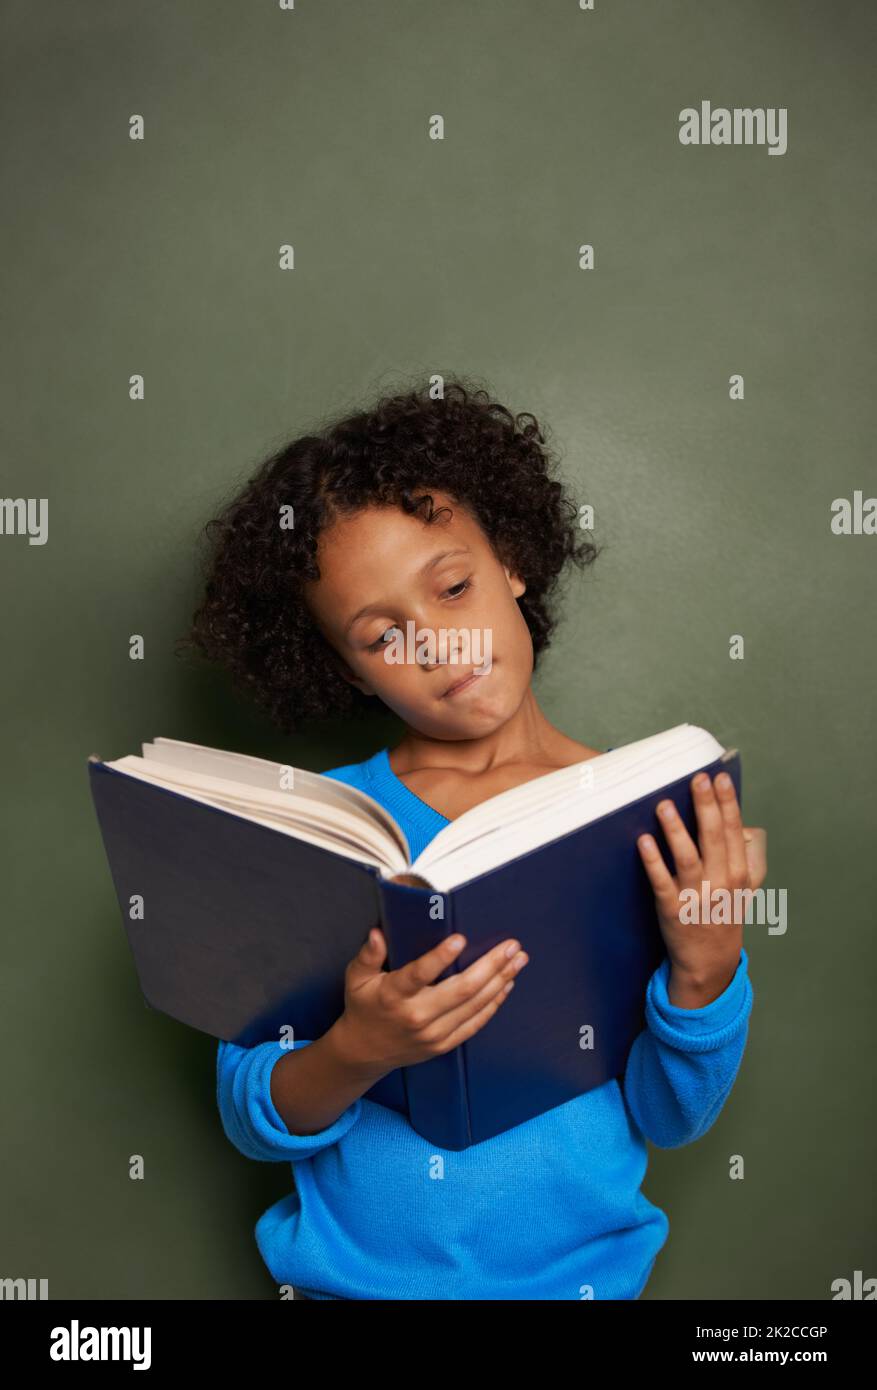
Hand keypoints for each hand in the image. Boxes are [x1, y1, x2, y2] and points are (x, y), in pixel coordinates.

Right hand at [333, 927, 528, 1075]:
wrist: (364, 1052)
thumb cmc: (363, 1007)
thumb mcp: (356, 978)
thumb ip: (367, 955)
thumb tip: (377, 933)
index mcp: (394, 995)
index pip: (419, 975)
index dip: (440, 957)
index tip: (460, 939)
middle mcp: (417, 1016)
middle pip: (461, 990)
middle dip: (491, 966)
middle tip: (512, 946)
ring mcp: (433, 1034)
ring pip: (474, 1006)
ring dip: (500, 981)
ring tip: (518, 960)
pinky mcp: (444, 1044)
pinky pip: (475, 1024)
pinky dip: (494, 1004)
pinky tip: (507, 985)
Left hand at [636, 770, 766, 1007]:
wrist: (710, 963)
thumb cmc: (723, 917)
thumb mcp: (743, 890)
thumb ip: (745, 859)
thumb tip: (745, 826)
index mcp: (738, 875)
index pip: (734, 832)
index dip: (727, 804)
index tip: (720, 778)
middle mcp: (720, 883)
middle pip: (714, 838)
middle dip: (706, 806)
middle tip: (697, 779)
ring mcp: (696, 897)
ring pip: (687, 857)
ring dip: (676, 829)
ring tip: (663, 804)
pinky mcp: (672, 909)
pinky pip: (662, 882)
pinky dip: (653, 861)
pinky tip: (644, 841)